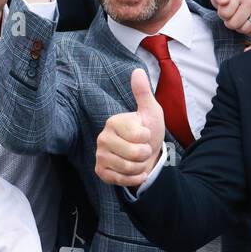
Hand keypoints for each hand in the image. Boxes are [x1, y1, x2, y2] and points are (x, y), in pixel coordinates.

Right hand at [95, 70, 164, 186]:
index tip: (145, 135)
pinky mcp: (100, 172)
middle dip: (145, 154)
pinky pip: (121, 180)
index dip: (148, 137)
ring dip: (140, 167)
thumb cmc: (148, 132)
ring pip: (128, 167)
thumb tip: (138, 71)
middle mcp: (102, 138)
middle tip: (142, 150)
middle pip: (134, 153)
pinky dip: (135, 178)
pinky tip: (135, 172)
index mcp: (113, 122)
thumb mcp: (150, 112)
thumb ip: (143, 93)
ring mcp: (100, 156)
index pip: (138, 135)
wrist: (147, 157)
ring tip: (138, 160)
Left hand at [208, 0, 250, 41]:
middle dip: (230, 22)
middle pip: (235, 24)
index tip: (225, 6)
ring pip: (246, 30)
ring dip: (240, 27)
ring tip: (241, 17)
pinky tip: (249, 24)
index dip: (222, 14)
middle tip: (233, 13)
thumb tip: (224, 0)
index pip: (225, 14)